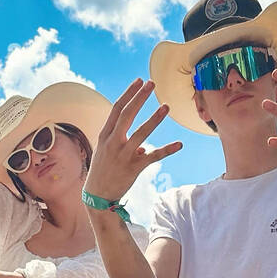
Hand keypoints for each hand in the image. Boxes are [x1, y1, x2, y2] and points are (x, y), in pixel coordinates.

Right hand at [85, 79, 182, 203]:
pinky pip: (153, 157)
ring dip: (154, 119)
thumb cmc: (102, 171)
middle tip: (152, 84)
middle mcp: (113, 142)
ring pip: (141, 134)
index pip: (117, 109)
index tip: (139, 81)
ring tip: (166, 106)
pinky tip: (179, 144)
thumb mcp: (106, 152)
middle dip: (140, 98)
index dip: (129, 94)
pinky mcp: (134, 168)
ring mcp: (123, 155)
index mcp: (105, 135)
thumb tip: (143, 148)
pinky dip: (167, 150)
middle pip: (127, 115)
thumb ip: (122, 143)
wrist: (97, 196)